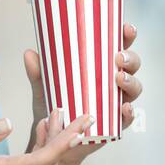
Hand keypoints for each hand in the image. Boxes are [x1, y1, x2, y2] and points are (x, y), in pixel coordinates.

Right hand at [0, 113, 93, 164]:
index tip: (83, 123)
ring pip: (45, 164)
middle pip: (52, 161)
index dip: (67, 140)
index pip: (46, 157)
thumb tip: (10, 122)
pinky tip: (41, 128)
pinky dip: (44, 147)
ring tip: (58, 115)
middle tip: (81, 115)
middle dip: (68, 137)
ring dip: (56, 141)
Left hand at [23, 22, 142, 164]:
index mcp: (100, 65)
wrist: (51, 137)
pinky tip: (124, 108)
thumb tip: (30, 53)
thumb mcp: (44, 85)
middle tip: (118, 58)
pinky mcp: (115, 122)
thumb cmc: (55, 104)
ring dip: (131, 82)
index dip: (126, 35)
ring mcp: (116, 101)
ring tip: (119, 79)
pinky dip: (129, 113)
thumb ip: (38, 72)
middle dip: (130, 59)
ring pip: (134, 88)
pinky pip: (127, 117)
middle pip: (132, 65)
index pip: (119, 46)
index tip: (125, 28)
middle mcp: (112, 81)